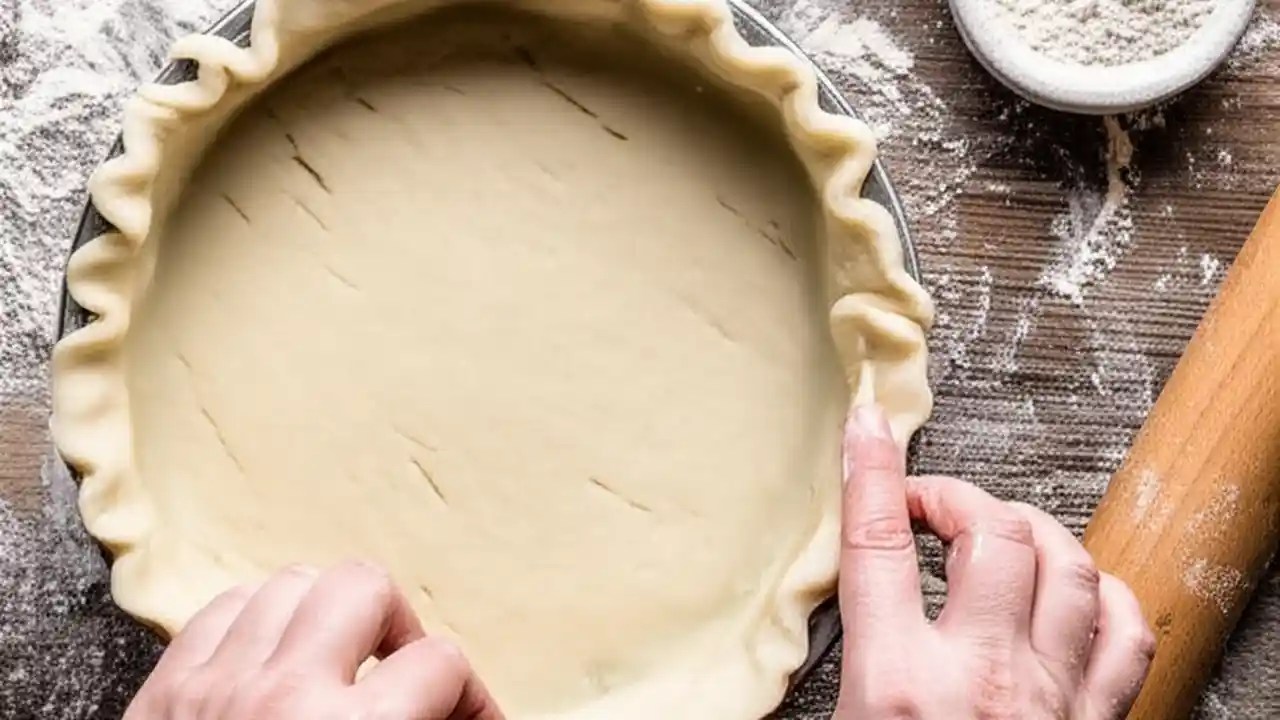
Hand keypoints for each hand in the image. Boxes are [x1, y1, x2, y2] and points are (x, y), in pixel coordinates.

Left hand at [126, 562, 503, 719]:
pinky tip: (270, 660)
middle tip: (399, 674)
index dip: (472, 696)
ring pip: (291, 582)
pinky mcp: (161, 693)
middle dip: (397, 626)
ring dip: (326, 616)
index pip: (440, 664)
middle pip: (364, 586)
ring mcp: (214, 686)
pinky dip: (255, 621)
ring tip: (336, 661)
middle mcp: (283, 693)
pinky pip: (220, 609)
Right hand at [835, 406, 1154, 719]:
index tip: (868, 429)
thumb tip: (843, 609)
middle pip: (988, 532)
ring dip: (1027, 530)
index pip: (880, 544)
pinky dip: (1102, 594)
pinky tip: (1073, 588)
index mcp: (899, 684)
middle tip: (928, 504)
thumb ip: (846, 661)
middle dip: (954, 497)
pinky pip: (1125, 634)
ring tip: (996, 530)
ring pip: (1066, 566)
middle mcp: (983, 678)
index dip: (872, 471)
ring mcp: (1051, 699)